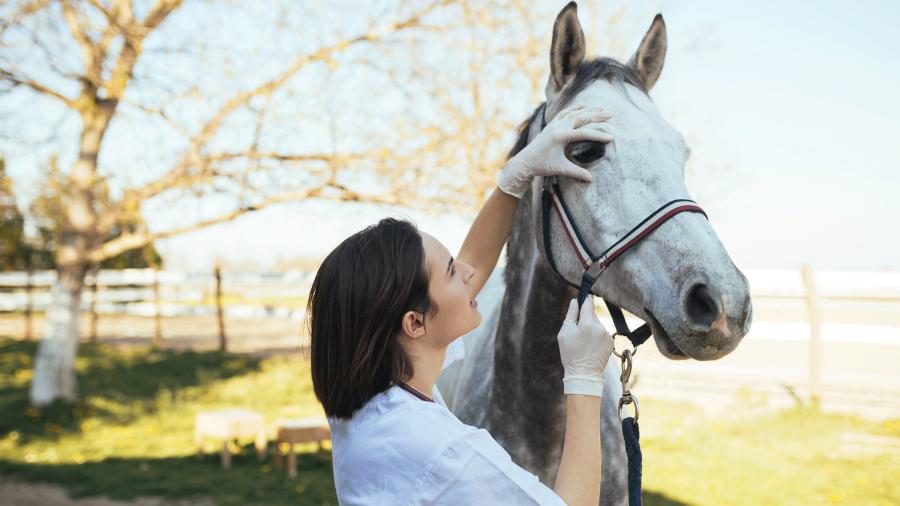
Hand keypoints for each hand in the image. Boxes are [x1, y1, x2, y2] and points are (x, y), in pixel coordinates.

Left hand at [498, 105, 612, 198]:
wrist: (524, 161)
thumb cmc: (541, 165)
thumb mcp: (560, 169)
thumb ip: (576, 173)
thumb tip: (591, 179)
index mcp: (559, 136)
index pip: (583, 133)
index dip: (598, 136)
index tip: (611, 137)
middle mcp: (557, 127)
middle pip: (581, 117)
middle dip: (597, 115)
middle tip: (611, 113)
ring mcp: (554, 124)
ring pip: (574, 112)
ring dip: (588, 109)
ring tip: (601, 108)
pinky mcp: (551, 125)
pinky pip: (565, 112)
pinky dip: (575, 108)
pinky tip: (582, 105)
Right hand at [556, 296, 613, 396]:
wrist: (584, 373)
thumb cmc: (571, 354)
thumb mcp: (565, 333)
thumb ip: (571, 315)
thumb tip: (575, 301)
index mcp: (587, 323)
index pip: (588, 303)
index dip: (584, 299)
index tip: (582, 298)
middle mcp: (600, 327)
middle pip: (592, 314)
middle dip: (584, 318)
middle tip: (577, 331)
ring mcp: (607, 335)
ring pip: (597, 324)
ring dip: (590, 328)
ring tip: (583, 342)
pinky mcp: (610, 342)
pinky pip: (602, 333)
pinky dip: (596, 336)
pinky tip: (590, 347)